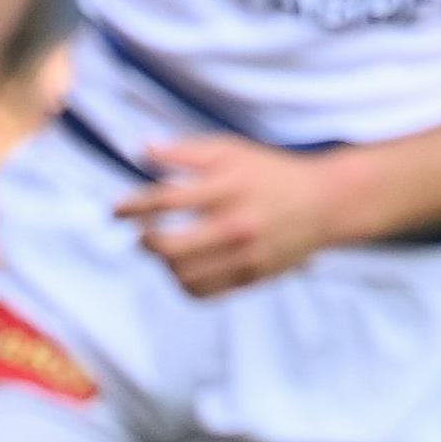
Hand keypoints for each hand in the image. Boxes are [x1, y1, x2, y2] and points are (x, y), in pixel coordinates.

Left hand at [117, 137, 355, 295]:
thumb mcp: (233, 150)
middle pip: (168, 247)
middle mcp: (236, 223)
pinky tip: (186, 267)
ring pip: (181, 274)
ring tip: (166, 249)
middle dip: (145, 240)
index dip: (133, 206)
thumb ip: (186, 150)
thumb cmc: (271, 172)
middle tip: (143, 233)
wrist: (325, 202)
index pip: (166, 199)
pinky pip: (202, 292)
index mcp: (229, 186)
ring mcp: (245, 254)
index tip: (116, 210)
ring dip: (164, 263)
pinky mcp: (251, 276)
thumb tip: (142, 150)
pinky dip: (184, 283)